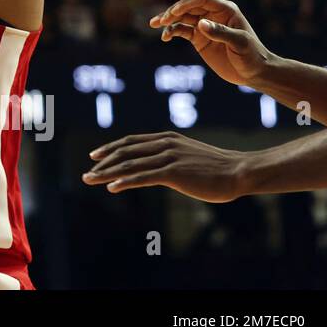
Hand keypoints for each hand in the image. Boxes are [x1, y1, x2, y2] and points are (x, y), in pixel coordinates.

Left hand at [83, 131, 249, 202]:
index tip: (95, 156)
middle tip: (87, 173)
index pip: (130, 142)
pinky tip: (112, 187)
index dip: (110, 148)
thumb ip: (172, 156)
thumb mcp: (189, 155)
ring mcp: (168, 158)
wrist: (239, 171)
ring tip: (90, 180)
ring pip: (129, 165)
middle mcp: (164, 145)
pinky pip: (142, 177)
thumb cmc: (217, 168)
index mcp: (166, 139)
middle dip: (103, 163)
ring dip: (107, 173)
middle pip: (125, 152)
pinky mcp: (173, 173)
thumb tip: (160, 167)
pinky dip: (124, 182)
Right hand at [149, 0, 273, 87]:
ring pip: (181, 18)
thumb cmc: (252, 56)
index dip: (186, 3)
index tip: (174, 12)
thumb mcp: (240, 43)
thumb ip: (221, 32)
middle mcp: (213, 15)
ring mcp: (205, 27)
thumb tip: (200, 23)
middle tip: (162, 20)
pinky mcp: (199, 39)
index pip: (201, 0)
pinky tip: (165, 37)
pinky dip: (172, 32)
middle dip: (173, 12)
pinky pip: (181, 31)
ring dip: (167, 20)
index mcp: (225, 10)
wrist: (254, 73)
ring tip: (155, 24)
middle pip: (188, 7)